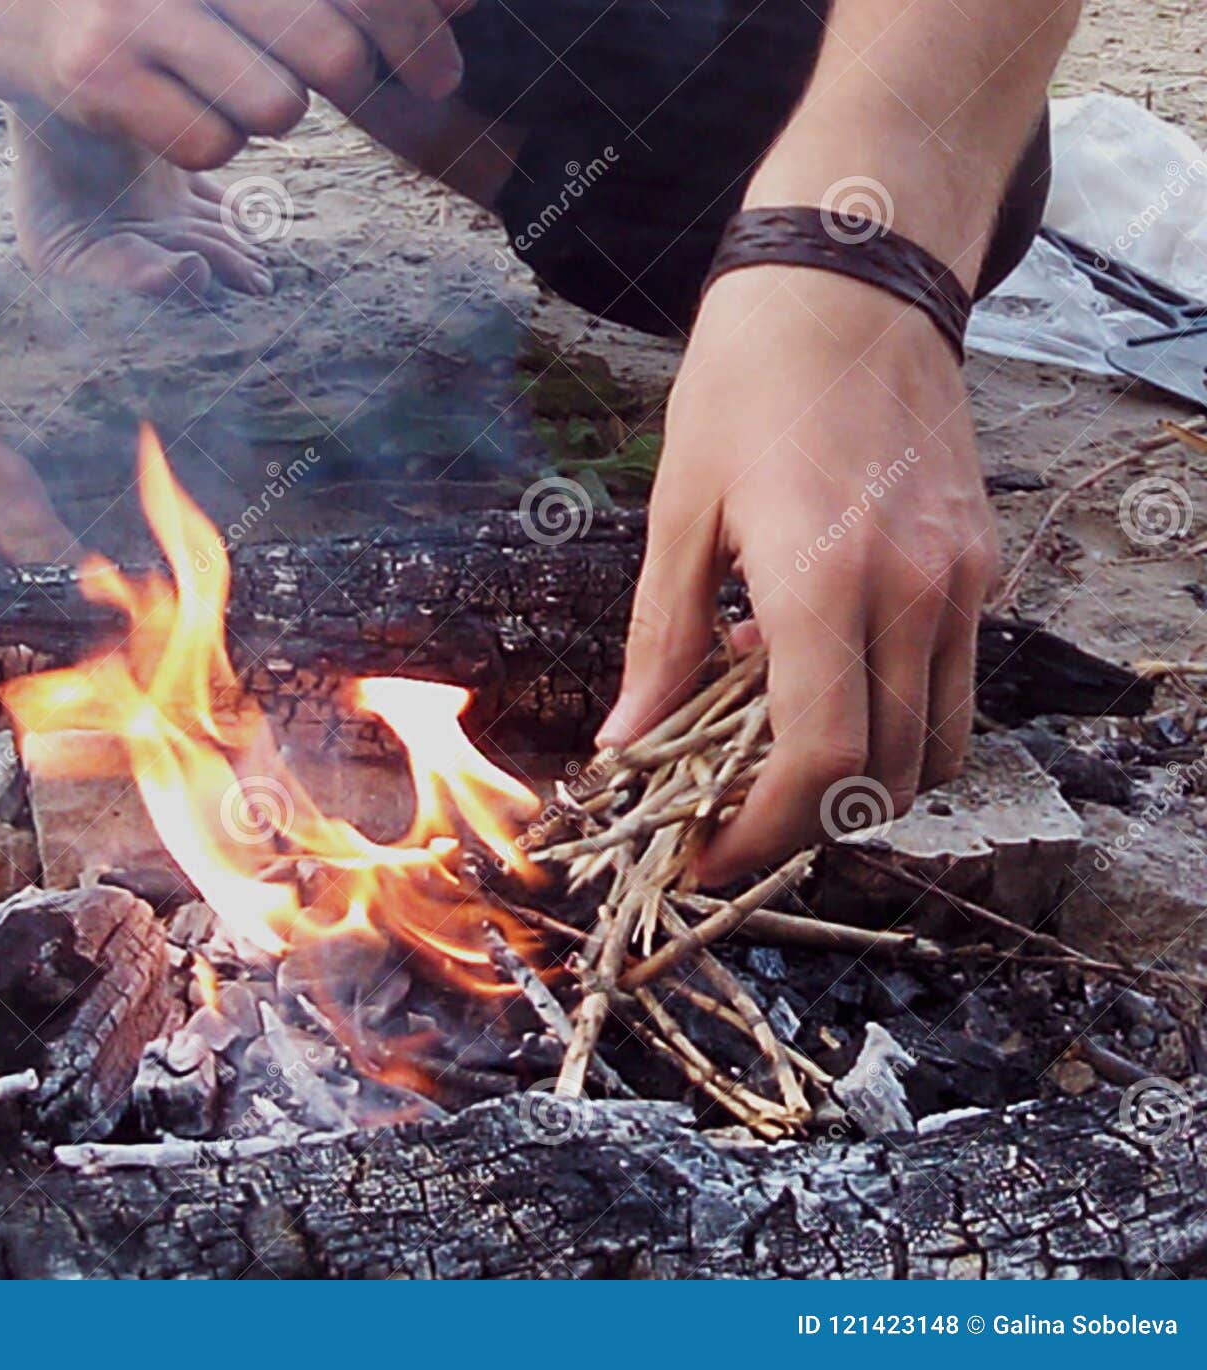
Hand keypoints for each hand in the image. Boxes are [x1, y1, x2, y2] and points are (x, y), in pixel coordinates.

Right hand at [0, 0, 470, 168]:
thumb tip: (463, 1)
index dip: (411, 30)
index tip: (443, 74)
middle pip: (328, 51)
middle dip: (354, 79)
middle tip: (346, 83)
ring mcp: (136, 9)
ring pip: (275, 108)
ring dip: (268, 111)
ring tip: (229, 81)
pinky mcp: (97, 74)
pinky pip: (209, 144)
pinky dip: (210, 143)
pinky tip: (180, 110)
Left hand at [599, 267, 998, 885]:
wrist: (851, 283)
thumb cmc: (747, 382)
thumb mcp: (678, 509)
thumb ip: (659, 637)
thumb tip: (623, 741)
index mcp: (825, 581)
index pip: (822, 762)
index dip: (763, 832)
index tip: (711, 853)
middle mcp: (915, 593)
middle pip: (886, 775)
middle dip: (806, 823)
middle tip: (734, 820)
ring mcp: (961, 580)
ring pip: (936, 744)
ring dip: (861, 780)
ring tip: (776, 750)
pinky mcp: (980, 563)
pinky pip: (952, 681)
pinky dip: (893, 714)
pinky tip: (817, 668)